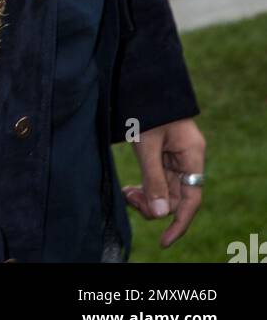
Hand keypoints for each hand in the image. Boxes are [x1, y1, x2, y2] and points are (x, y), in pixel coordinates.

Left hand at [122, 118, 204, 247]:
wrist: (141, 79)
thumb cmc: (145, 106)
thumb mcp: (146, 143)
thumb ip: (152, 178)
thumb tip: (157, 214)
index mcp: (192, 153)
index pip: (191, 199)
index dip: (178, 222)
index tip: (163, 241)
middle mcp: (188, 156)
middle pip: (176, 195)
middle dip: (153, 204)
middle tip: (129, 199)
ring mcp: (176, 154)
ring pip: (165, 188)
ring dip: (147, 196)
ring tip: (126, 194)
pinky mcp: (163, 152)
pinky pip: (158, 178)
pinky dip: (145, 185)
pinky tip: (130, 188)